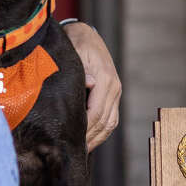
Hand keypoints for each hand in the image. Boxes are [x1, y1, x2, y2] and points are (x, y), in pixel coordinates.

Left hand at [64, 23, 120, 150]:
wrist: (86, 34)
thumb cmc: (76, 43)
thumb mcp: (75, 51)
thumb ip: (81, 69)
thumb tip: (89, 83)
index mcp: (106, 78)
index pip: (96, 112)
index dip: (84, 129)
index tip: (70, 141)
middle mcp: (114, 87)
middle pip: (104, 121)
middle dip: (89, 138)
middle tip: (73, 152)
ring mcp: (115, 92)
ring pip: (110, 122)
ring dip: (97, 138)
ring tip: (81, 151)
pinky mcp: (113, 94)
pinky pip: (111, 118)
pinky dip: (102, 131)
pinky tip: (89, 140)